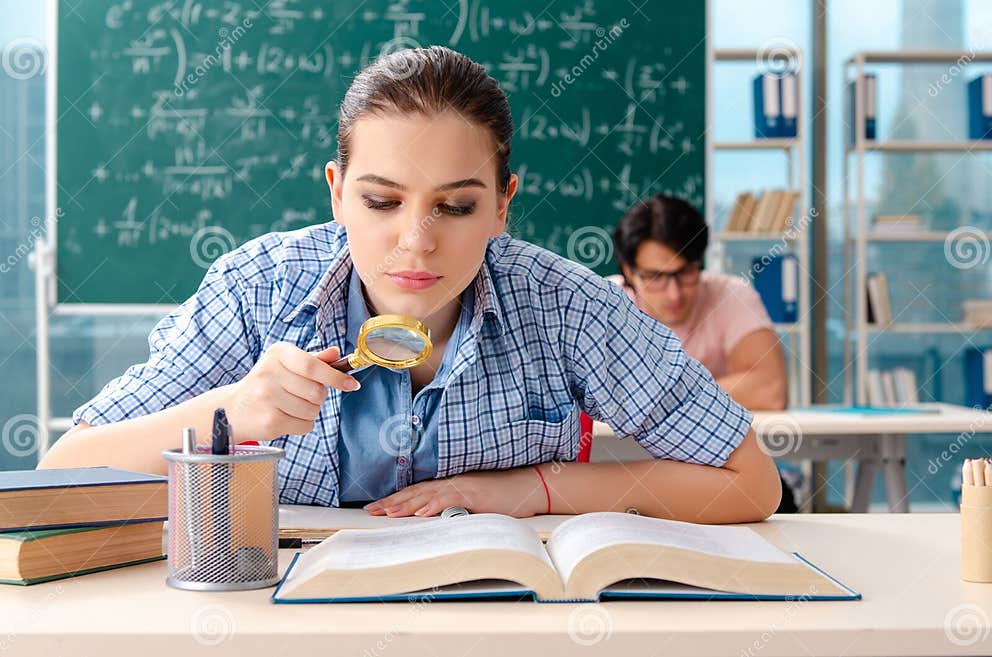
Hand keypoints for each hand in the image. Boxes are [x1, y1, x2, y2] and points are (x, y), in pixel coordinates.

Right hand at [226, 343, 359, 441]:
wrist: (233, 409)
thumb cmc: (266, 383)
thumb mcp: (286, 364)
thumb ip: (313, 359)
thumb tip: (335, 353)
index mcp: (278, 354)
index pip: (313, 366)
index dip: (336, 377)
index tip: (352, 385)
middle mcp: (269, 373)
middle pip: (317, 391)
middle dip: (318, 397)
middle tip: (302, 395)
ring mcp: (268, 397)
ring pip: (313, 411)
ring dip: (309, 412)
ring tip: (290, 406)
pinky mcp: (270, 421)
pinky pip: (305, 426)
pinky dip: (301, 424)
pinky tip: (285, 417)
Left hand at [364, 466, 548, 517]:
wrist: (529, 485)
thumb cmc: (505, 495)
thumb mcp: (475, 501)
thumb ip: (455, 506)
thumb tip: (436, 518)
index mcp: (452, 484)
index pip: (418, 491)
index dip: (397, 498)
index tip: (378, 507)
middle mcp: (453, 482)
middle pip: (416, 492)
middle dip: (392, 502)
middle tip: (371, 511)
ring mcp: (463, 486)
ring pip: (427, 495)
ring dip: (405, 504)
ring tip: (387, 513)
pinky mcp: (474, 494)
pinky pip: (450, 499)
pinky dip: (433, 506)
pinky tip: (419, 513)